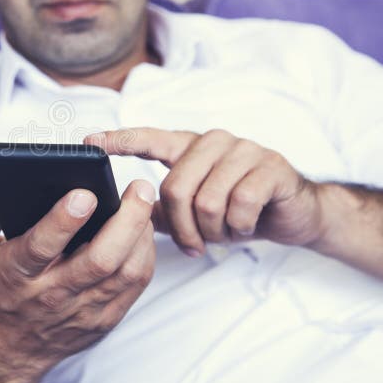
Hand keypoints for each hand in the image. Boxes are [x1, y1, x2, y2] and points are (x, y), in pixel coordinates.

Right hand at [0, 178, 156, 382]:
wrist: (7, 351)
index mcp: (16, 275)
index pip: (41, 248)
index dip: (63, 221)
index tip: (83, 194)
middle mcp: (52, 295)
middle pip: (99, 260)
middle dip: (125, 221)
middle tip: (138, 188)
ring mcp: (83, 310)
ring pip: (125, 272)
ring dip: (140, 234)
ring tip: (143, 200)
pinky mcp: (105, 318)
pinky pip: (135, 284)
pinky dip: (144, 254)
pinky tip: (142, 228)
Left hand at [85, 128, 324, 257]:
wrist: (295, 213)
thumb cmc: (236, 208)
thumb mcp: (192, 209)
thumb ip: (157, 208)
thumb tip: (119, 216)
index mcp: (189, 146)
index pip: (148, 138)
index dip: (118, 140)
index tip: (88, 143)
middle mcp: (214, 141)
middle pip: (175, 188)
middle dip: (183, 228)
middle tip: (196, 245)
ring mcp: (244, 149)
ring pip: (207, 200)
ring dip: (214, 230)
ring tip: (225, 232)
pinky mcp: (272, 166)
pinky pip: (240, 204)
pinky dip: (240, 227)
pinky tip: (246, 226)